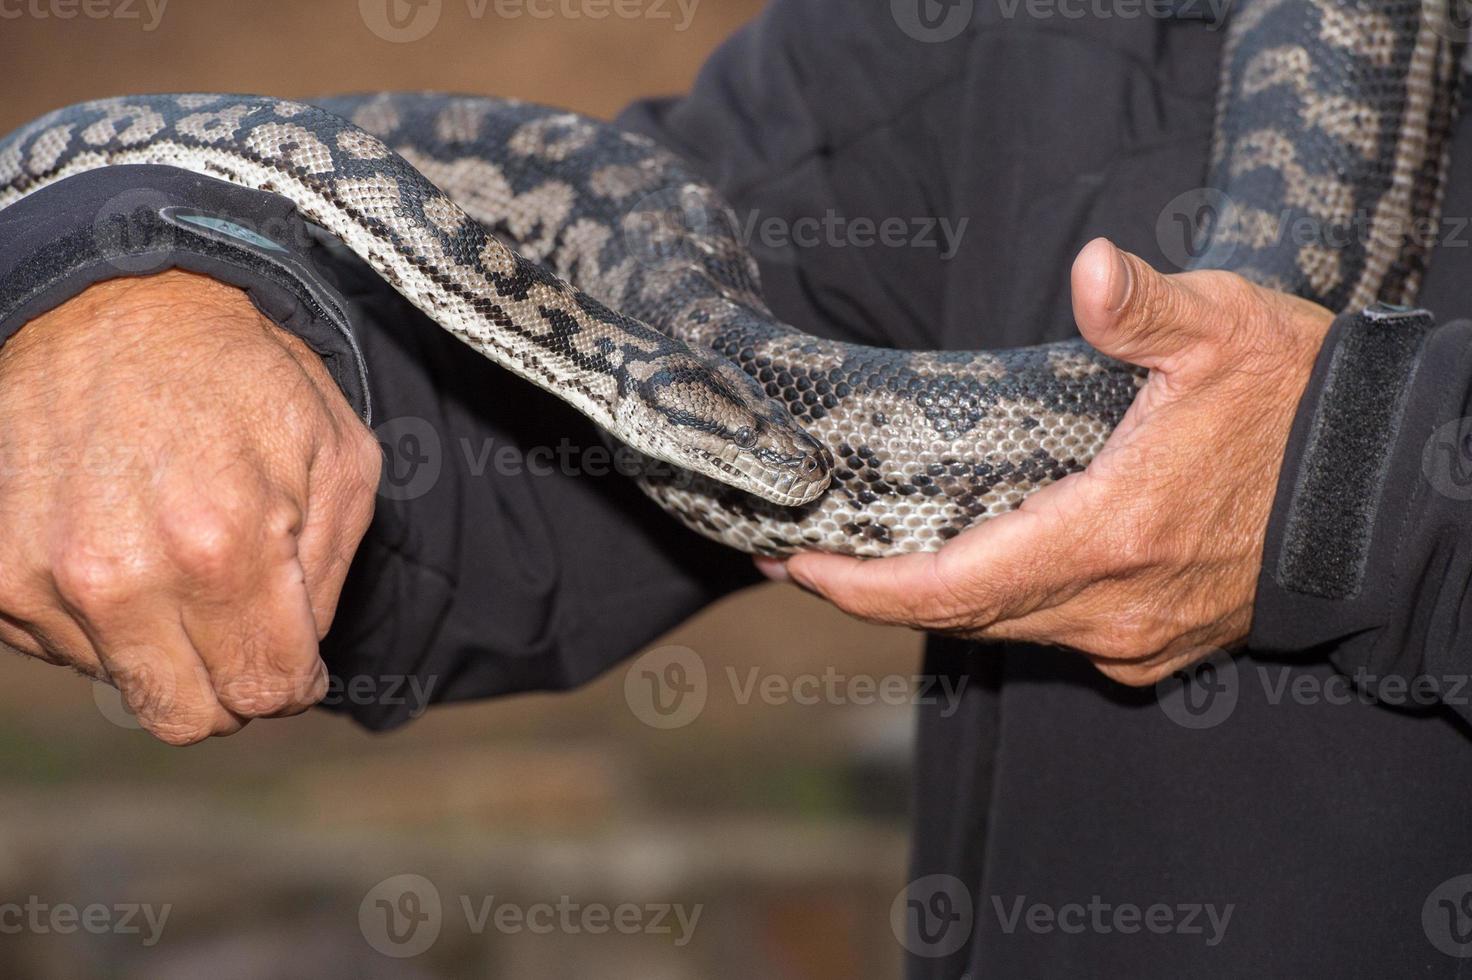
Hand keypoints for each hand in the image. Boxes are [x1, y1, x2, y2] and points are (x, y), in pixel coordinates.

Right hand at [0, 271, 379, 742]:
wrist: (114, 299)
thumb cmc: (245, 374)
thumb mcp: (339, 455)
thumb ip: (332, 575)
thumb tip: (300, 656)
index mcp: (223, 549)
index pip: (267, 693)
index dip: (295, 683)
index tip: (295, 654)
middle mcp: (121, 577)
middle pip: (189, 717)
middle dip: (230, 686)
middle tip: (242, 628)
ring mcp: (41, 577)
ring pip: (123, 684)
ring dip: (162, 644)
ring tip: (175, 556)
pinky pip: (59, 646)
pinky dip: (100, 617)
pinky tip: (121, 542)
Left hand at [756, 239, 1332, 684]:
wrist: (1388, 488)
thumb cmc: (1304, 407)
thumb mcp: (1223, 331)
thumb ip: (1143, 308)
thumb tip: (1089, 266)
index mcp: (1107, 535)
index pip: (949, 589)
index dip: (862, 590)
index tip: (798, 570)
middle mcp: (1111, 606)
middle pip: (962, 616)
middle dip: (878, 594)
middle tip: (811, 559)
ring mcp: (1136, 636)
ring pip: (1007, 629)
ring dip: (936, 602)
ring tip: (873, 562)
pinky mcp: (1161, 645)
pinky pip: (1056, 635)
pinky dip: (1003, 608)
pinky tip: (976, 570)